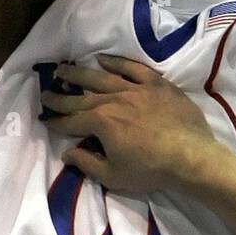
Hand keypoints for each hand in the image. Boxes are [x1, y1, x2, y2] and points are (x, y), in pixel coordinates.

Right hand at [41, 55, 217, 195]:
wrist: (191, 156)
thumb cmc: (151, 170)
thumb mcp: (113, 175)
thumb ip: (87, 163)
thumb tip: (67, 153)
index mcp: (102, 122)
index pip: (72, 122)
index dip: (57, 122)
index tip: (45, 119)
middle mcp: (114, 100)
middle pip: (82, 97)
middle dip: (61, 95)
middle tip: (45, 91)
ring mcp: (136, 89)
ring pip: (103, 77)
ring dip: (81, 73)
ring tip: (65, 69)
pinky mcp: (156, 84)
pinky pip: (133, 68)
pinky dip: (117, 62)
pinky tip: (103, 59)